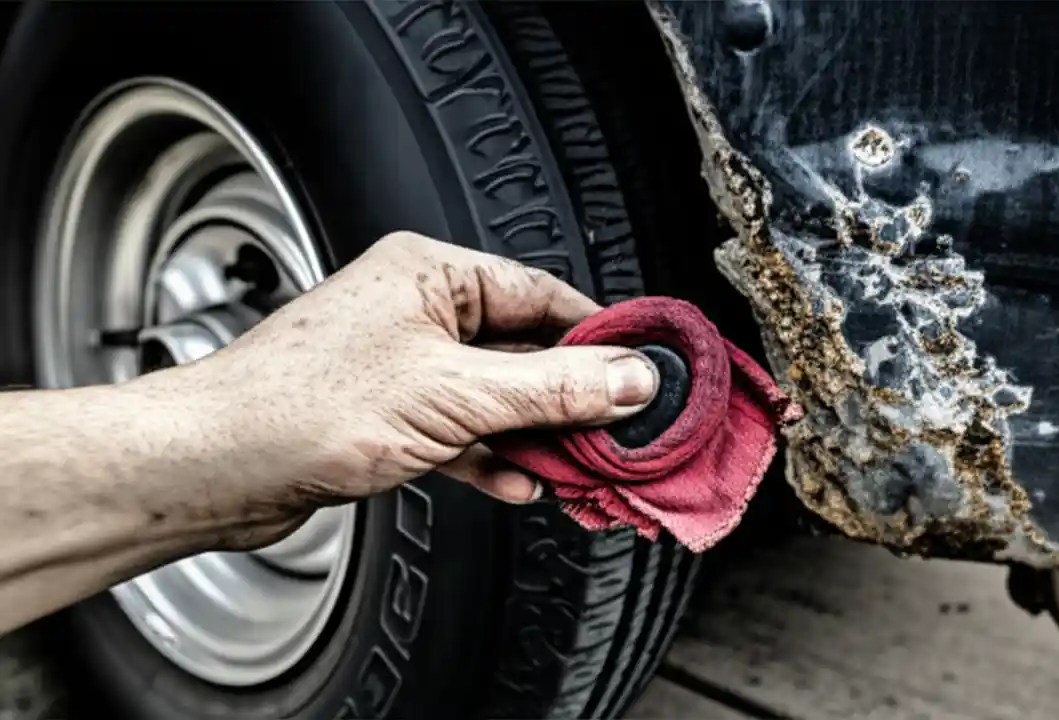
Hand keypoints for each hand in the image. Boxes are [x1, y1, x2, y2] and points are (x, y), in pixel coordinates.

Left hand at [138, 232, 657, 543]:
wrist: (213, 466)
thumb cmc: (302, 407)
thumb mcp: (455, 395)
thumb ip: (551, 389)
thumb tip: (629, 379)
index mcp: (431, 274)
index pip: (542, 295)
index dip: (599, 337)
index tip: (644, 372)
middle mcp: (418, 310)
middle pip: (523, 350)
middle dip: (568, 398)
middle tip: (616, 432)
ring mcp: (402, 364)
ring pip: (494, 396)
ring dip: (533, 435)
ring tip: (575, 468)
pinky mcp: (388, 413)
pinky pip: (461, 429)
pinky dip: (490, 456)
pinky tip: (516, 482)